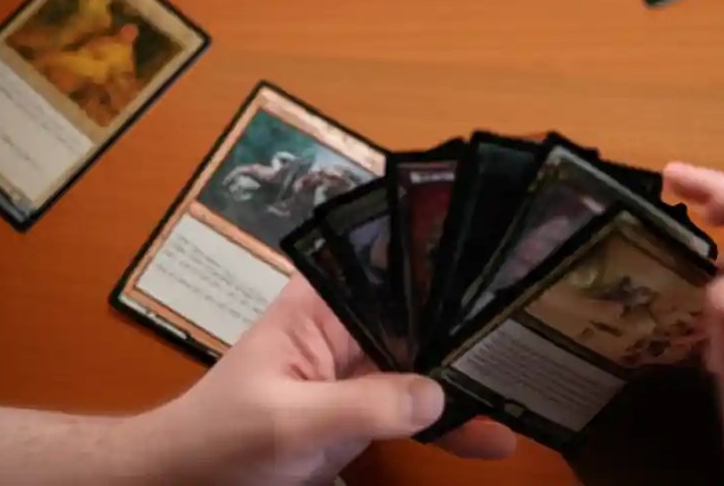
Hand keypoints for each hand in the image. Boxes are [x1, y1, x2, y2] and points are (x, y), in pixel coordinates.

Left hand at [126, 278, 515, 484]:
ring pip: (429, 363)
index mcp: (324, 301)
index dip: (442, 260)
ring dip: (469, 379)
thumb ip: (360, 405)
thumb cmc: (221, 438)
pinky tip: (492, 437)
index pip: (391, 265)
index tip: (497, 263)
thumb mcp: (288, 421)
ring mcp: (361, 369)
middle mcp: (349, 324)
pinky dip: (453, 423)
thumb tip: (436, 395)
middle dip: (470, 323)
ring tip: (525, 387)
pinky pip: (419, 409)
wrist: (191, 483)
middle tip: (532, 328)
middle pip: (423, 314)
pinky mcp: (367, 410)